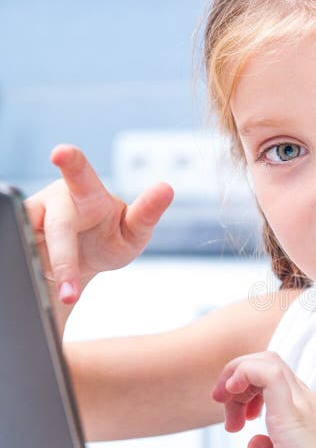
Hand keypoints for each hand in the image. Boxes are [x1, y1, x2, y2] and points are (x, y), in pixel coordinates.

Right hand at [23, 144, 173, 304]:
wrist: (83, 258)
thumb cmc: (112, 238)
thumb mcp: (135, 231)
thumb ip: (148, 212)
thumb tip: (167, 187)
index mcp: (89, 194)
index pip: (80, 175)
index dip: (70, 163)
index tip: (61, 152)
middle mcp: (56, 200)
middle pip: (57, 227)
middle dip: (63, 260)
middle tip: (70, 292)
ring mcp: (34, 217)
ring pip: (31, 239)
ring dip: (45, 270)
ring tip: (66, 294)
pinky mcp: (16, 231)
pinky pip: (18, 246)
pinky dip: (28, 266)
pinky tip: (37, 276)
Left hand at [211, 351, 315, 447]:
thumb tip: (252, 443)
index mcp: (308, 409)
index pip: (277, 378)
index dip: (250, 388)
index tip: (238, 417)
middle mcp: (307, 399)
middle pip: (268, 363)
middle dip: (237, 378)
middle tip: (223, 405)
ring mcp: (302, 401)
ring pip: (266, 361)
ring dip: (236, 377)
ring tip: (225, 405)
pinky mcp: (292, 410)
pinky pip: (266, 372)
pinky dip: (243, 374)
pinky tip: (232, 394)